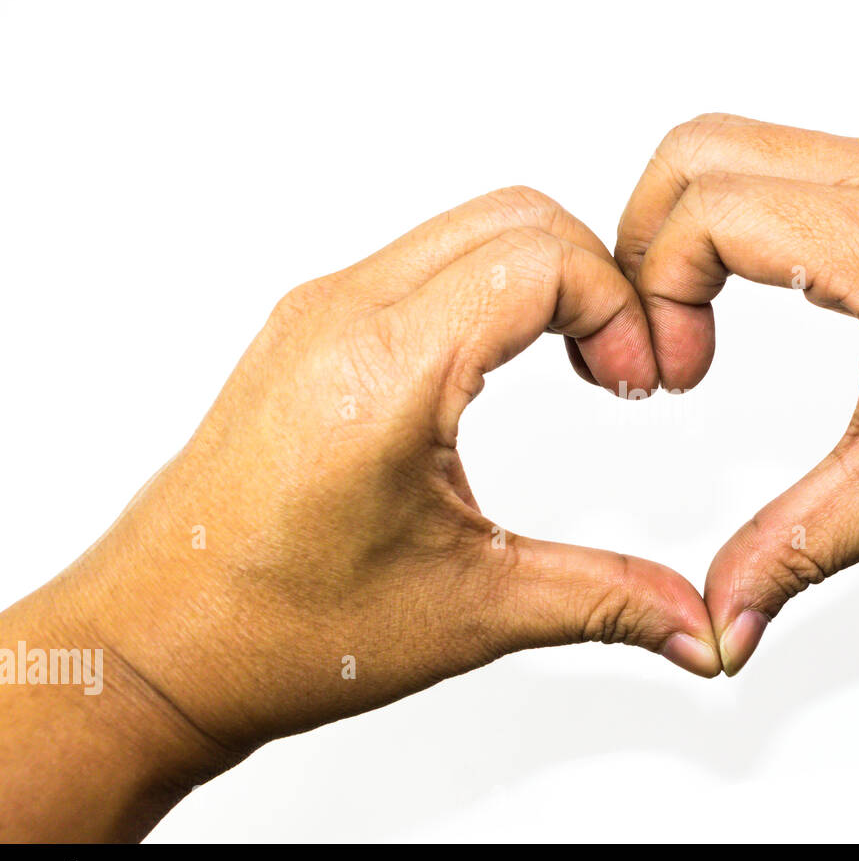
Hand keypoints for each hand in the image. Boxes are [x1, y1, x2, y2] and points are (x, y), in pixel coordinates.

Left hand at [2, 186, 719, 840]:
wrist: (158, 643)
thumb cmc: (276, 628)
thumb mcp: (470, 611)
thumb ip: (605, 600)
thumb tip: (698, 629)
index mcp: (383, 373)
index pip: (542, 260)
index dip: (622, 312)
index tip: (640, 385)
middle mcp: (345, 315)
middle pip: (518, 216)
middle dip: (600, 280)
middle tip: (627, 371)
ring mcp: (321, 311)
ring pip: (473, 225)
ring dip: (549, 278)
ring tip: (581, 367)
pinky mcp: (312, 325)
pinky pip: (429, 258)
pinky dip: (497, 288)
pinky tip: (510, 365)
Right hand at [612, 114, 858, 674]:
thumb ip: (794, 553)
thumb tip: (722, 621)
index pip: (711, 212)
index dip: (657, 292)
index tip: (674, 375)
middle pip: (694, 153)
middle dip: (642, 247)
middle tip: (658, 341)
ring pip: (724, 144)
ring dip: (678, 229)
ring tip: (691, 325)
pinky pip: (769, 160)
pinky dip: (722, 219)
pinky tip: (740, 298)